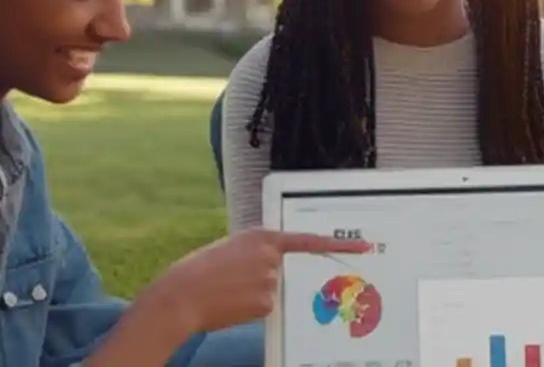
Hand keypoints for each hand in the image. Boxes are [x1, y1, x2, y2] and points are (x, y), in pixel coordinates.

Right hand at [149, 227, 370, 334]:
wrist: (181, 296)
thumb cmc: (198, 271)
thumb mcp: (230, 248)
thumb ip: (256, 251)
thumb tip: (273, 265)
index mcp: (262, 236)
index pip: (308, 240)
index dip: (338, 244)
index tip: (362, 246)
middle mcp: (272, 256)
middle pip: (283, 271)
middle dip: (263, 278)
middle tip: (234, 281)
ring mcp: (272, 280)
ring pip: (274, 291)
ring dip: (254, 293)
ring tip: (226, 290)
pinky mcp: (267, 302)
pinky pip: (266, 307)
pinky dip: (250, 307)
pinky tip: (231, 304)